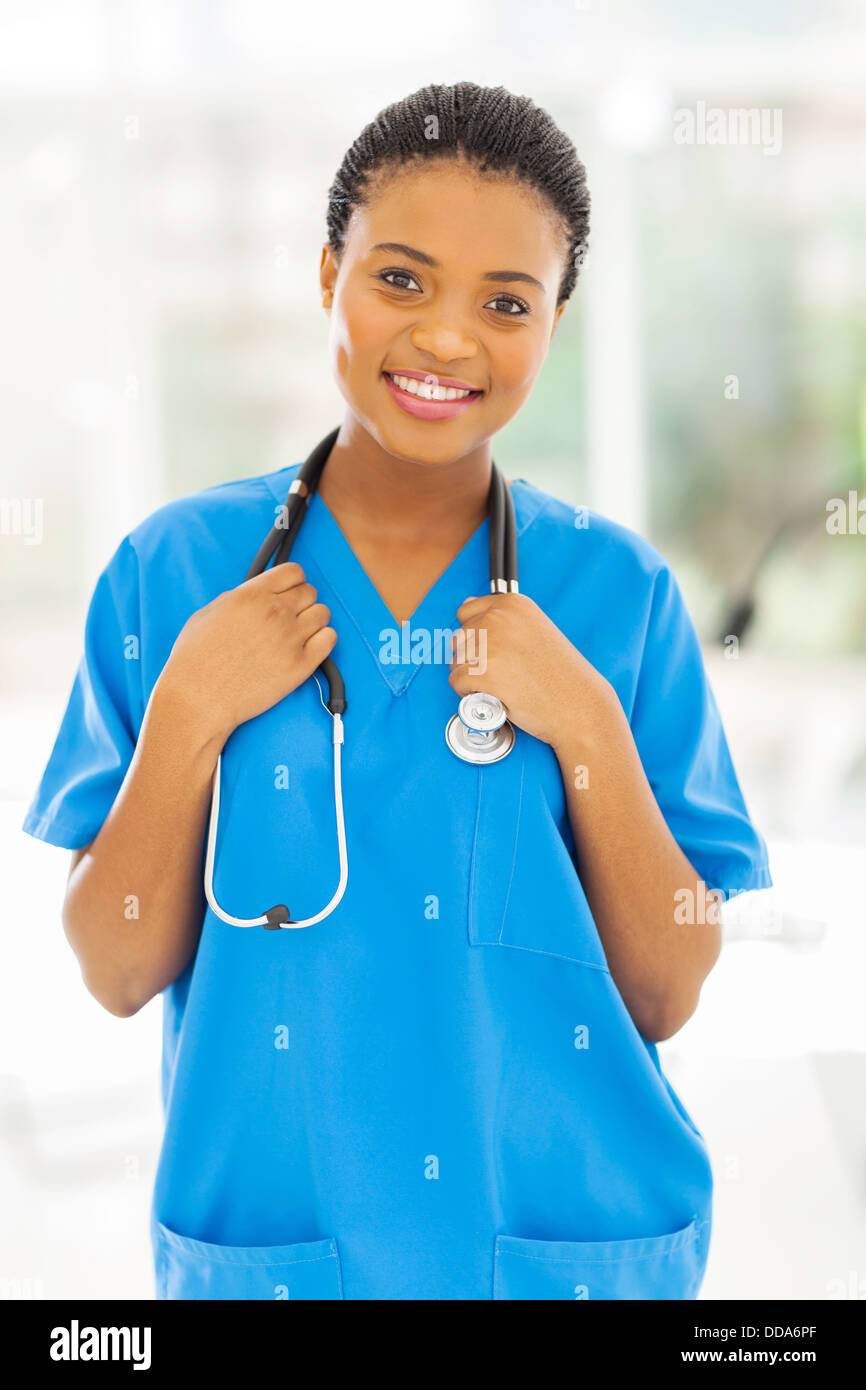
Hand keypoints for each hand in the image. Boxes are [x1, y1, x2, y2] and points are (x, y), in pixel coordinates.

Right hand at [156, 563, 336, 746]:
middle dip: (301, 602)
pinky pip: (330, 639)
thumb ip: (240, 598)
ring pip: (323, 614)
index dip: (292, 581)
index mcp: (252, 595)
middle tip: (289, 617)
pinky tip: (308, 647)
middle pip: (310, 592)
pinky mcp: (301, 666)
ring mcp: (291, 638)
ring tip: (298, 634)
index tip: (288, 591)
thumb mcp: (209, 612)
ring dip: (313, 621)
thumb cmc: (196, 659)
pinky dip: (323, 640)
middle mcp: (275, 612)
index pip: (293, 571)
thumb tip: (259, 595)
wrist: (197, 698)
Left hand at [450, 592, 612, 747]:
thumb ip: (502, 618)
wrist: (579, 704)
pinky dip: (470, 694)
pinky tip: (495, 694)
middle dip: (472, 659)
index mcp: (512, 603)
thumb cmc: (561, 673)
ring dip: (471, 677)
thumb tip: (467, 609)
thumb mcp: (534, 629)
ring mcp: (490, 644)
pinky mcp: (484, 672)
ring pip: (456, 662)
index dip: (476, 638)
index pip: (466, 613)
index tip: (495, 652)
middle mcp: (498, 618)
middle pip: (459, 639)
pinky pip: (457, 682)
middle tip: (502, 673)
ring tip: (500, 683)